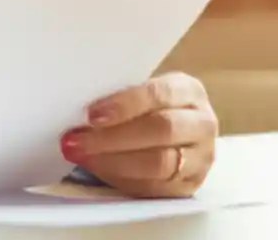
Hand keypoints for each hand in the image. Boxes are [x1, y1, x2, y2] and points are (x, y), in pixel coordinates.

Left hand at [61, 73, 217, 197]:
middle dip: (113, 137)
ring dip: (112, 160)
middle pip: (161, 129)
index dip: (124, 104)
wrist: (174, 136)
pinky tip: (96, 168)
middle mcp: (202, 123)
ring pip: (159, 163)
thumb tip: (77, 111)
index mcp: (188, 91)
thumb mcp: (138, 94)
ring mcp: (201, 158)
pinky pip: (154, 187)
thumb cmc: (145, 109)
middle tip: (75, 140)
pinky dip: (120, 178)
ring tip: (80, 155)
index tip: (91, 114)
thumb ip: (117, 98)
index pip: (159, 94)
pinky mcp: (189, 187)